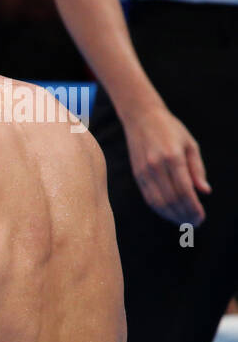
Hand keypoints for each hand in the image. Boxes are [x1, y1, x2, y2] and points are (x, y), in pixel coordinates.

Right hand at [120, 104, 209, 225]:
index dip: (193, 208)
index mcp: (173, 157)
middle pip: (171, 200)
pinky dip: (159, 209)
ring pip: (158, 202)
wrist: (141, 118)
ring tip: (184, 221)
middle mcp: (156, 166)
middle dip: (184, 215)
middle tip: (195, 223)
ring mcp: (144, 171)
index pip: (184, 191)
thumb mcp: (190, 144)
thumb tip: (204, 191)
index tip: (201, 217)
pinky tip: (169, 213)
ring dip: (172, 215)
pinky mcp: (137, 175)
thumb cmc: (170, 129)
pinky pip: (148, 197)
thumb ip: (197, 169)